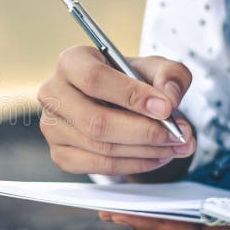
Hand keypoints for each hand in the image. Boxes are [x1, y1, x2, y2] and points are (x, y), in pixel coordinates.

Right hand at [38, 46, 195, 176]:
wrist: (114, 101)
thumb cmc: (129, 80)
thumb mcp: (154, 67)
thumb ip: (169, 75)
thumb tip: (169, 99)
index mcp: (71, 62)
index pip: (94, 80)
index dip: (131, 96)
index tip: (166, 108)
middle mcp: (53, 93)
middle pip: (96, 121)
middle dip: (144, 132)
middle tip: (178, 135)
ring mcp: (52, 127)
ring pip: (100, 147)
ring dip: (145, 151)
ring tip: (176, 146)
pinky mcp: (60, 153)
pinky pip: (98, 166)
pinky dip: (133, 165)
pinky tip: (155, 156)